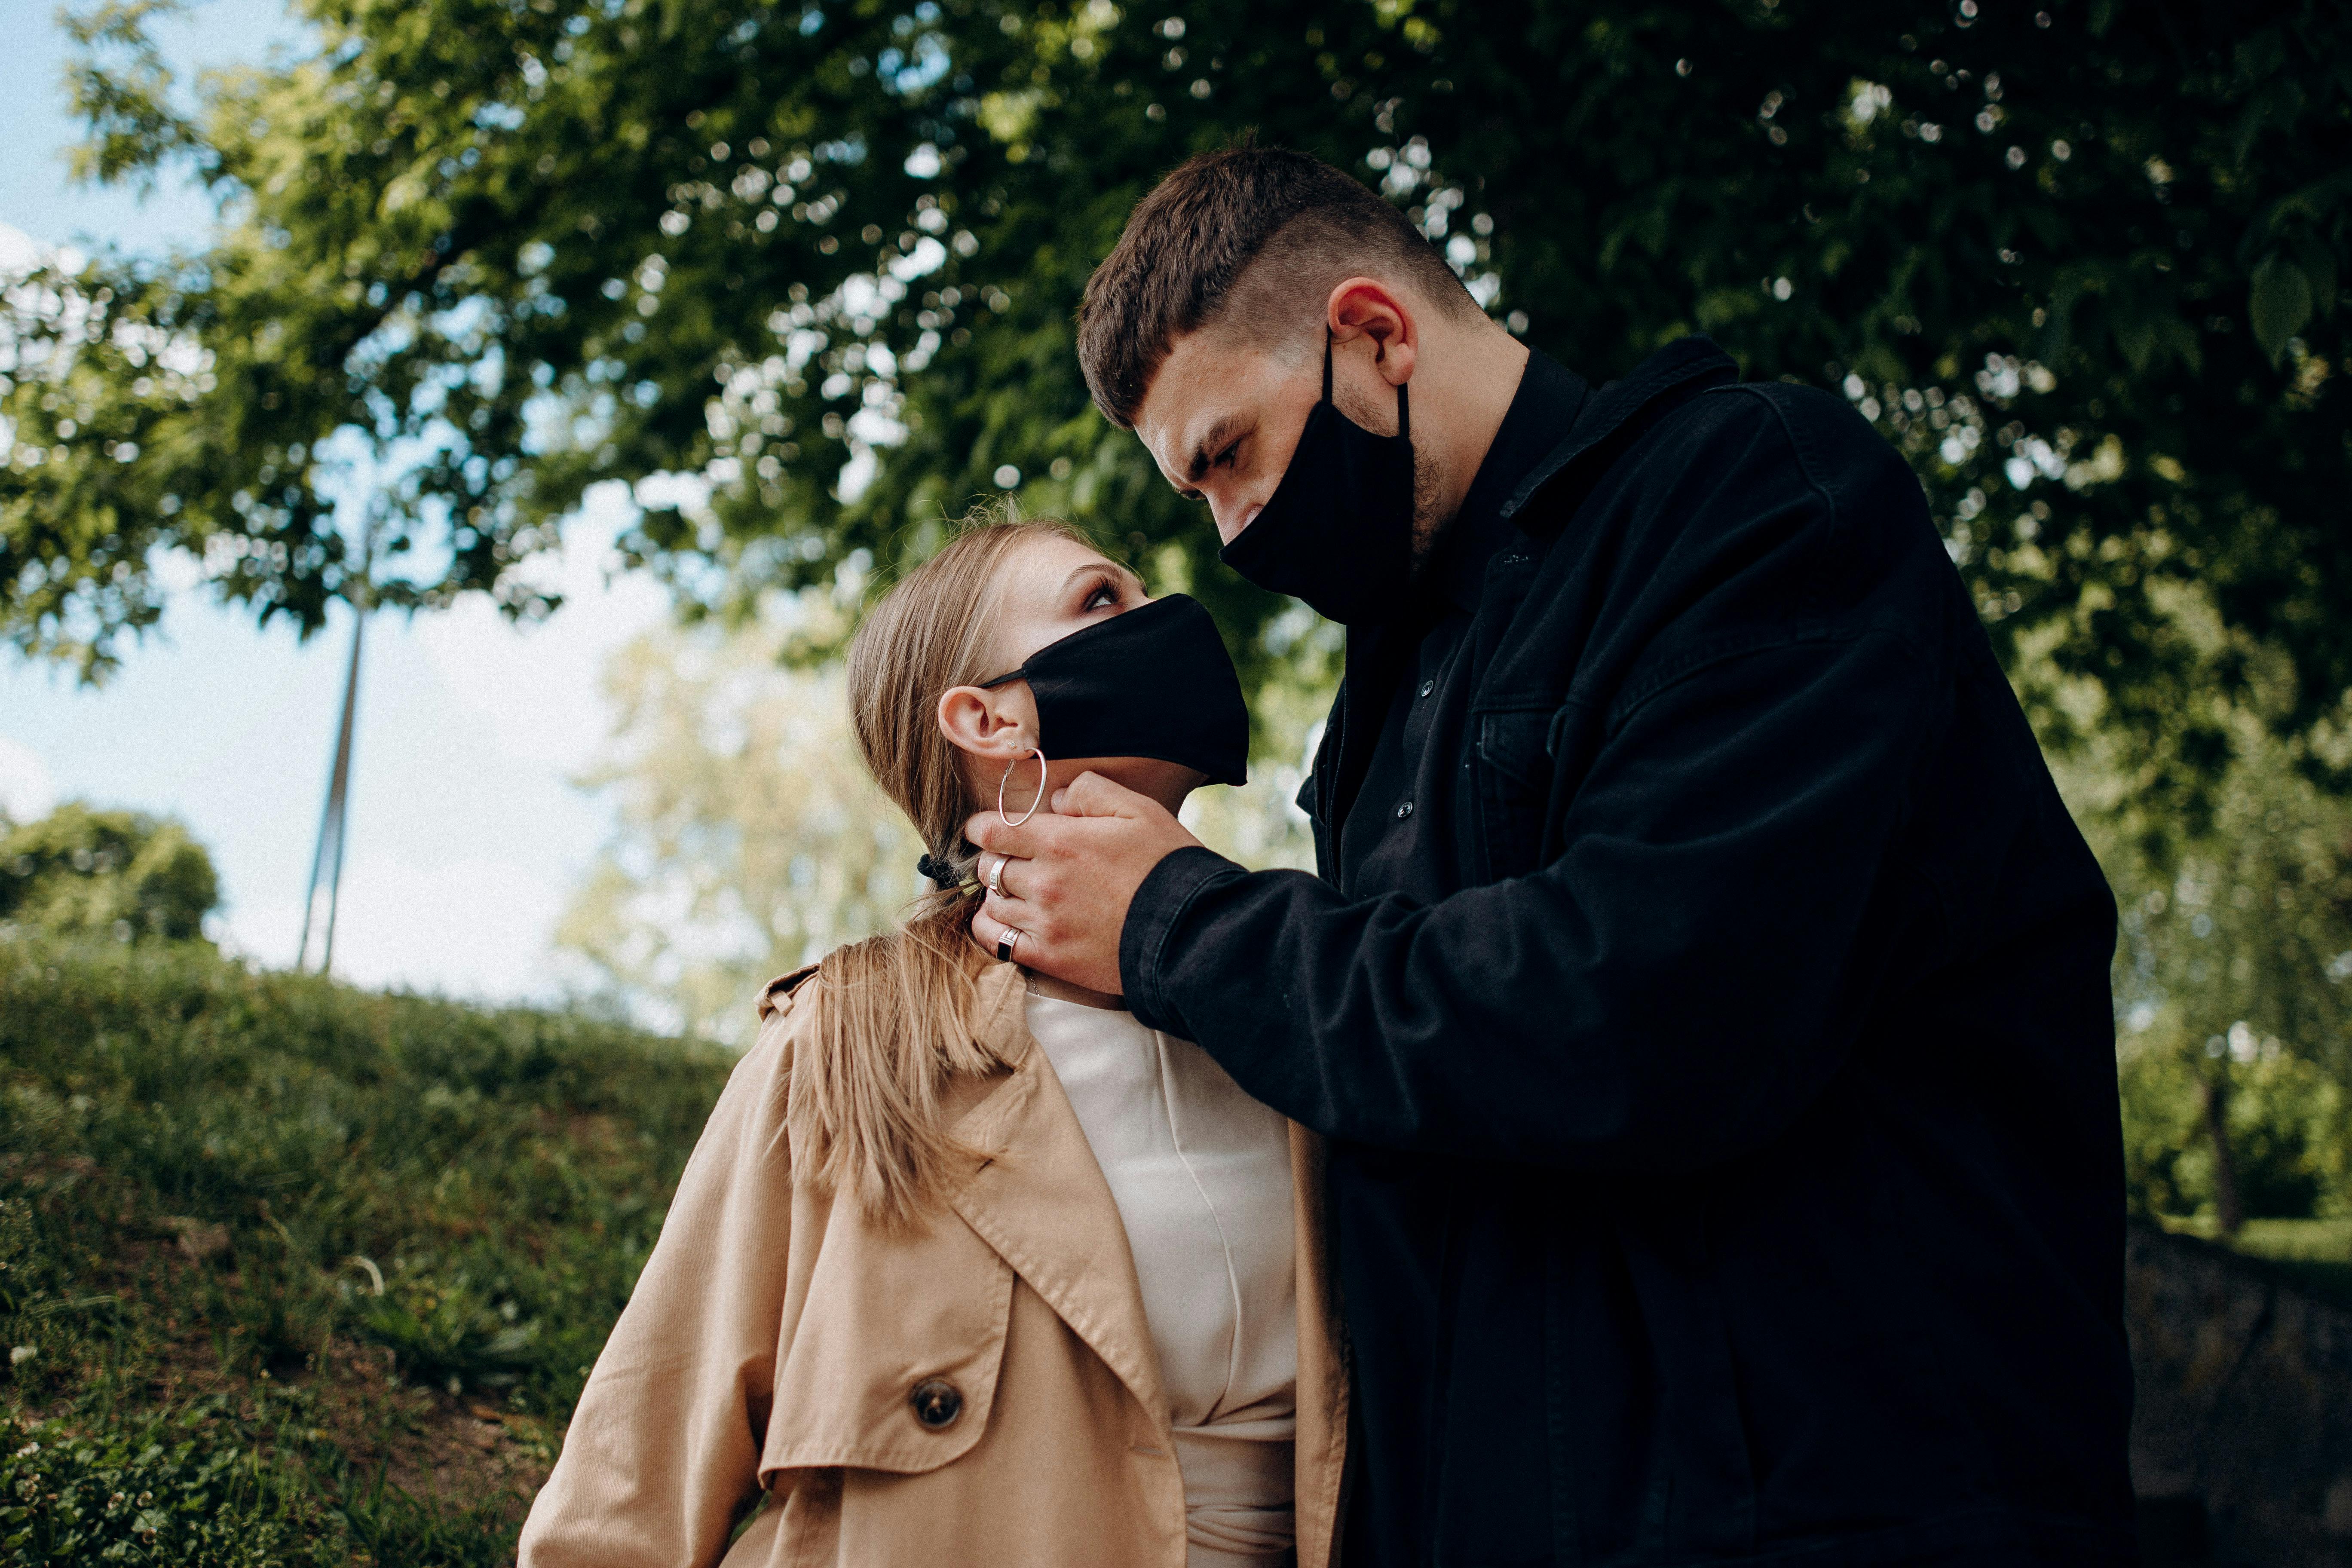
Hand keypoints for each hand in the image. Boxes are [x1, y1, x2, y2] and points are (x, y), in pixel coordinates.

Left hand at [966, 771, 1204, 994]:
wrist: (1190, 932)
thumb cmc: (1168, 866)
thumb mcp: (1139, 810)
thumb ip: (1091, 792)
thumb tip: (1054, 800)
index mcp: (1059, 840)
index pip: (991, 829)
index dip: (983, 827)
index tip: (988, 830)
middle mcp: (1042, 881)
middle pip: (990, 866)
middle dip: (999, 859)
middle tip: (1018, 861)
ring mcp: (1043, 922)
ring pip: (991, 902)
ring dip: (1000, 893)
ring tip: (1020, 892)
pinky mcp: (1049, 958)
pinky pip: (996, 942)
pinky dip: (991, 928)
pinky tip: (1004, 921)